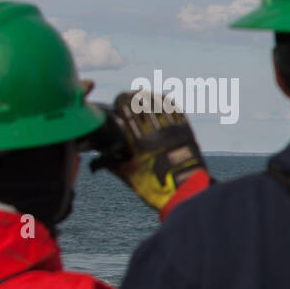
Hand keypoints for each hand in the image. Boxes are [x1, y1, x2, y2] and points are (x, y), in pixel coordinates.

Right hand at [92, 91, 209, 214]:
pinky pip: (175, 111)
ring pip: (159, 105)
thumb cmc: (158, 190)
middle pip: (142, 106)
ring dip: (149, 97)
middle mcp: (155, 135)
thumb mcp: (131, 179)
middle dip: (133, 97)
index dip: (121, 103)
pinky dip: (166, 103)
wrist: (188, 193)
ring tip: (142, 95)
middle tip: (128, 95)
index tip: (118, 100)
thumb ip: (115, 167)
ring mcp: (173, 132)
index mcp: (139, 145)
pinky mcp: (187, 133)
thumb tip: (101, 161)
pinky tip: (161, 99)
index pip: (127, 114)